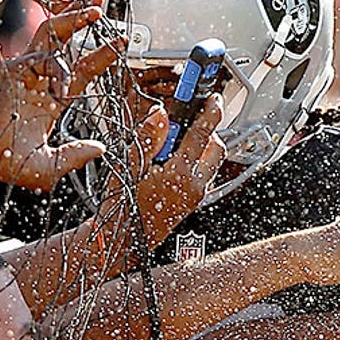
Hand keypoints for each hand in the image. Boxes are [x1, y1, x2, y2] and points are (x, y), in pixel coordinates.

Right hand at [0, 4, 120, 190]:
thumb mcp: (50, 167)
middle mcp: (40, 81)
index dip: (102, 56)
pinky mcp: (12, 69)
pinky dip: (53, 29)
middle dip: (84, 23)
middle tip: (101, 5)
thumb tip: (100, 148)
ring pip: (51, 37)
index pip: (82, 72)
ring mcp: (24, 72)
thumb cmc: (9, 165)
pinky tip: (71, 18)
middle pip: (67, 45)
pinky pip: (35, 45)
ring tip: (93, 7)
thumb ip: (75, 156)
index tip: (121, 41)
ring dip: (73, 19)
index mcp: (52, 101)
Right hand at [131, 95, 225, 247]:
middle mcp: (195, 186)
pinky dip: (198, 162)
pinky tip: (174, 161)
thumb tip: (160, 115)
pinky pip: (205, 175)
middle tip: (195, 119)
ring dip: (203, 147)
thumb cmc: (123, 207)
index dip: (209, 113)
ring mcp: (196, 196)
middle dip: (210, 131)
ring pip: (213, 163)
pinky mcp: (193, 203)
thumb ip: (148, 138)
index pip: (202, 134)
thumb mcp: (129, 166)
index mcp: (180, 174)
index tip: (213, 100)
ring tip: (178, 141)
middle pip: (216, 149)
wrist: (124, 239)